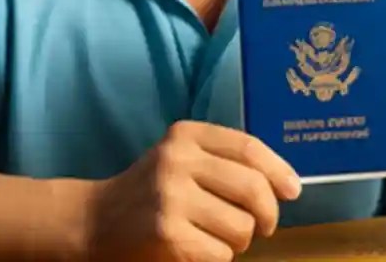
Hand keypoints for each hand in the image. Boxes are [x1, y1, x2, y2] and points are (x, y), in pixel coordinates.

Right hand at [83, 120, 302, 260]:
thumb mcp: (181, 159)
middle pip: (253, 188)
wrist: (92, 222)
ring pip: (241, 226)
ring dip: (239, 241)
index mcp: (186, 135)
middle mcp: (177, 160)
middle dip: (268, 214)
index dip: (279, 171)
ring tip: (218, 238)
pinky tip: (198, 250)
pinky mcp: (166, 234)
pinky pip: (220, 253)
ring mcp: (170, 197)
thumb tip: (287, 186)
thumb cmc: (150, 193)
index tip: (293, 191)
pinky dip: (218, 257)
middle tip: (263, 227)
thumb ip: (225, 162)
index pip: (249, 148)